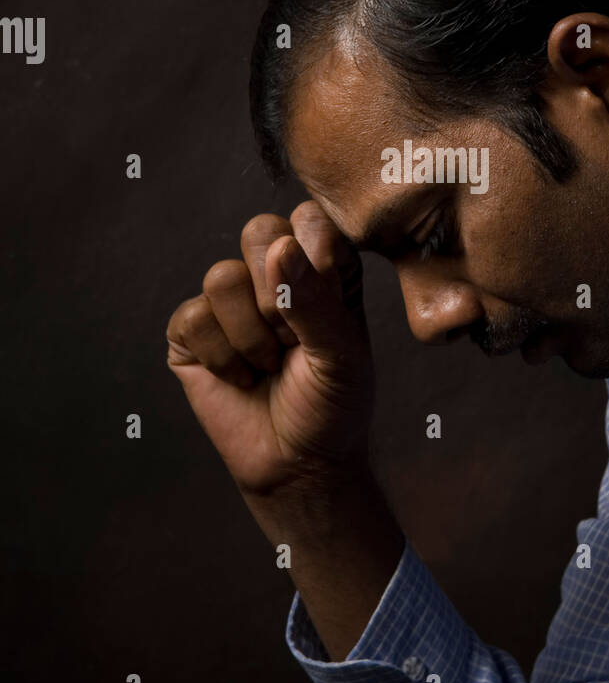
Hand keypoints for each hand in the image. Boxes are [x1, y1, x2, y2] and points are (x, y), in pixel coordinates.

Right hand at [166, 201, 373, 495]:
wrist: (298, 463)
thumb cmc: (332, 404)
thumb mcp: (341, 353)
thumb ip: (314, 299)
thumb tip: (278, 246)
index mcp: (322, 264)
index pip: (308, 219)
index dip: (315, 261)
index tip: (331, 310)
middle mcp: (274, 271)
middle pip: (258, 231)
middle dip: (277, 298)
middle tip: (293, 340)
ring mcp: (229, 300)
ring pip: (221, 276)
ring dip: (251, 336)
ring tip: (269, 364)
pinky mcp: (191, 330)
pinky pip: (193, 317)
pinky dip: (222, 359)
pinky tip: (241, 378)